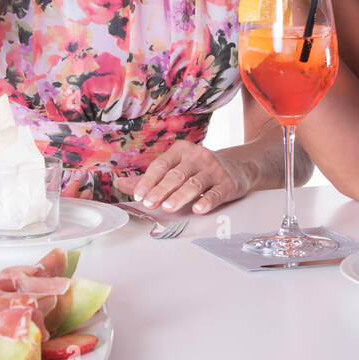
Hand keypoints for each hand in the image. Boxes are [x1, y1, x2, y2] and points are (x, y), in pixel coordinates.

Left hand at [115, 141, 254, 214]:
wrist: (238, 167)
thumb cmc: (200, 169)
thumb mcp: (177, 167)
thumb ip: (150, 178)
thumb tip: (120, 184)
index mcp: (182, 150)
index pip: (161, 165)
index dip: (148, 180)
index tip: (139, 195)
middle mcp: (198, 157)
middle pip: (176, 175)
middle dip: (161, 190)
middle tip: (149, 203)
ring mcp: (214, 170)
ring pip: (194, 184)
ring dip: (180, 196)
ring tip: (168, 207)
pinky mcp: (228, 184)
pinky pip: (216, 193)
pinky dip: (206, 201)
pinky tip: (198, 209)